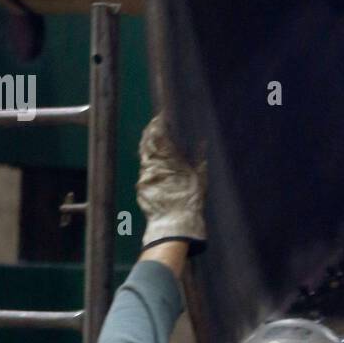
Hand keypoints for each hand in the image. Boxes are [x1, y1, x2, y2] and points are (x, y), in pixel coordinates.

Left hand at [136, 113, 206, 250]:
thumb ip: (199, 159)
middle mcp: (153, 165)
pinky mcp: (141, 187)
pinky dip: (147, 163)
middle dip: (150, 132)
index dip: (158, 124)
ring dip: (147, 147)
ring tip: (152, 139)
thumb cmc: (190, 202)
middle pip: (147, 143)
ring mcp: (145, 176)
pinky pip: (143, 170)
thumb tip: (202, 143)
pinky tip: (152, 162)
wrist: (174, 225)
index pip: (159, 136)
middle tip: (154, 125)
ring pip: (143, 156)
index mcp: (168, 160)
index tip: (160, 117)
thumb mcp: (200, 179)